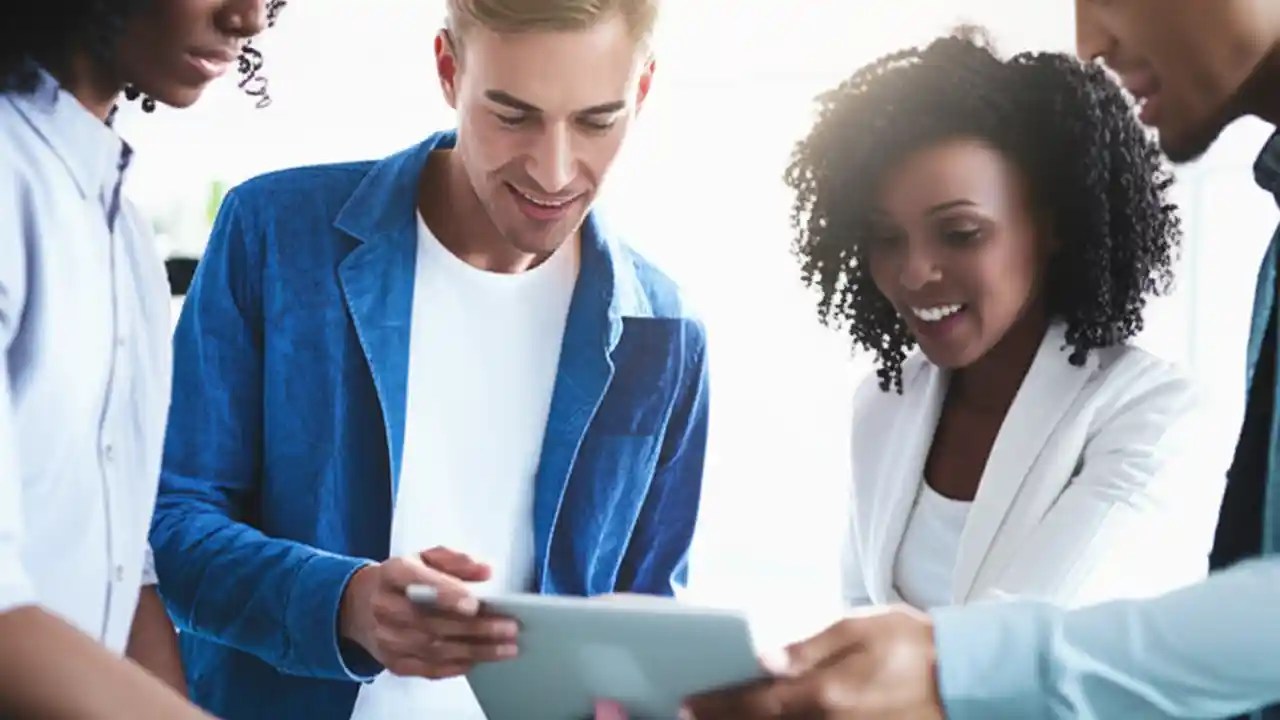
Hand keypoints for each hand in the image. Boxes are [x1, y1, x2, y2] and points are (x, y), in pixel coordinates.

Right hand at [338, 546, 518, 678]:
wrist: (361, 605)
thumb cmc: (402, 579)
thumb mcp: (426, 557)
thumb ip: (456, 560)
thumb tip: (485, 570)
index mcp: (393, 573)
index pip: (416, 582)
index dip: (445, 593)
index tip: (474, 603)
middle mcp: (384, 606)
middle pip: (431, 622)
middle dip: (475, 627)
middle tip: (508, 627)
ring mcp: (385, 637)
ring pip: (433, 648)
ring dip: (473, 650)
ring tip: (505, 647)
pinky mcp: (391, 661)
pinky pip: (426, 668)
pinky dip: (455, 666)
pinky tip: (478, 660)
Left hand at [683, 606, 943, 718]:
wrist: (970, 680)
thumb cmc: (915, 646)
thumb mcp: (860, 630)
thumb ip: (808, 649)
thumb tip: (764, 660)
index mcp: (826, 694)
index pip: (755, 706)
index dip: (716, 708)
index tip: (686, 707)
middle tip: (693, 717)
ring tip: (728, 718)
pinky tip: (772, 717)